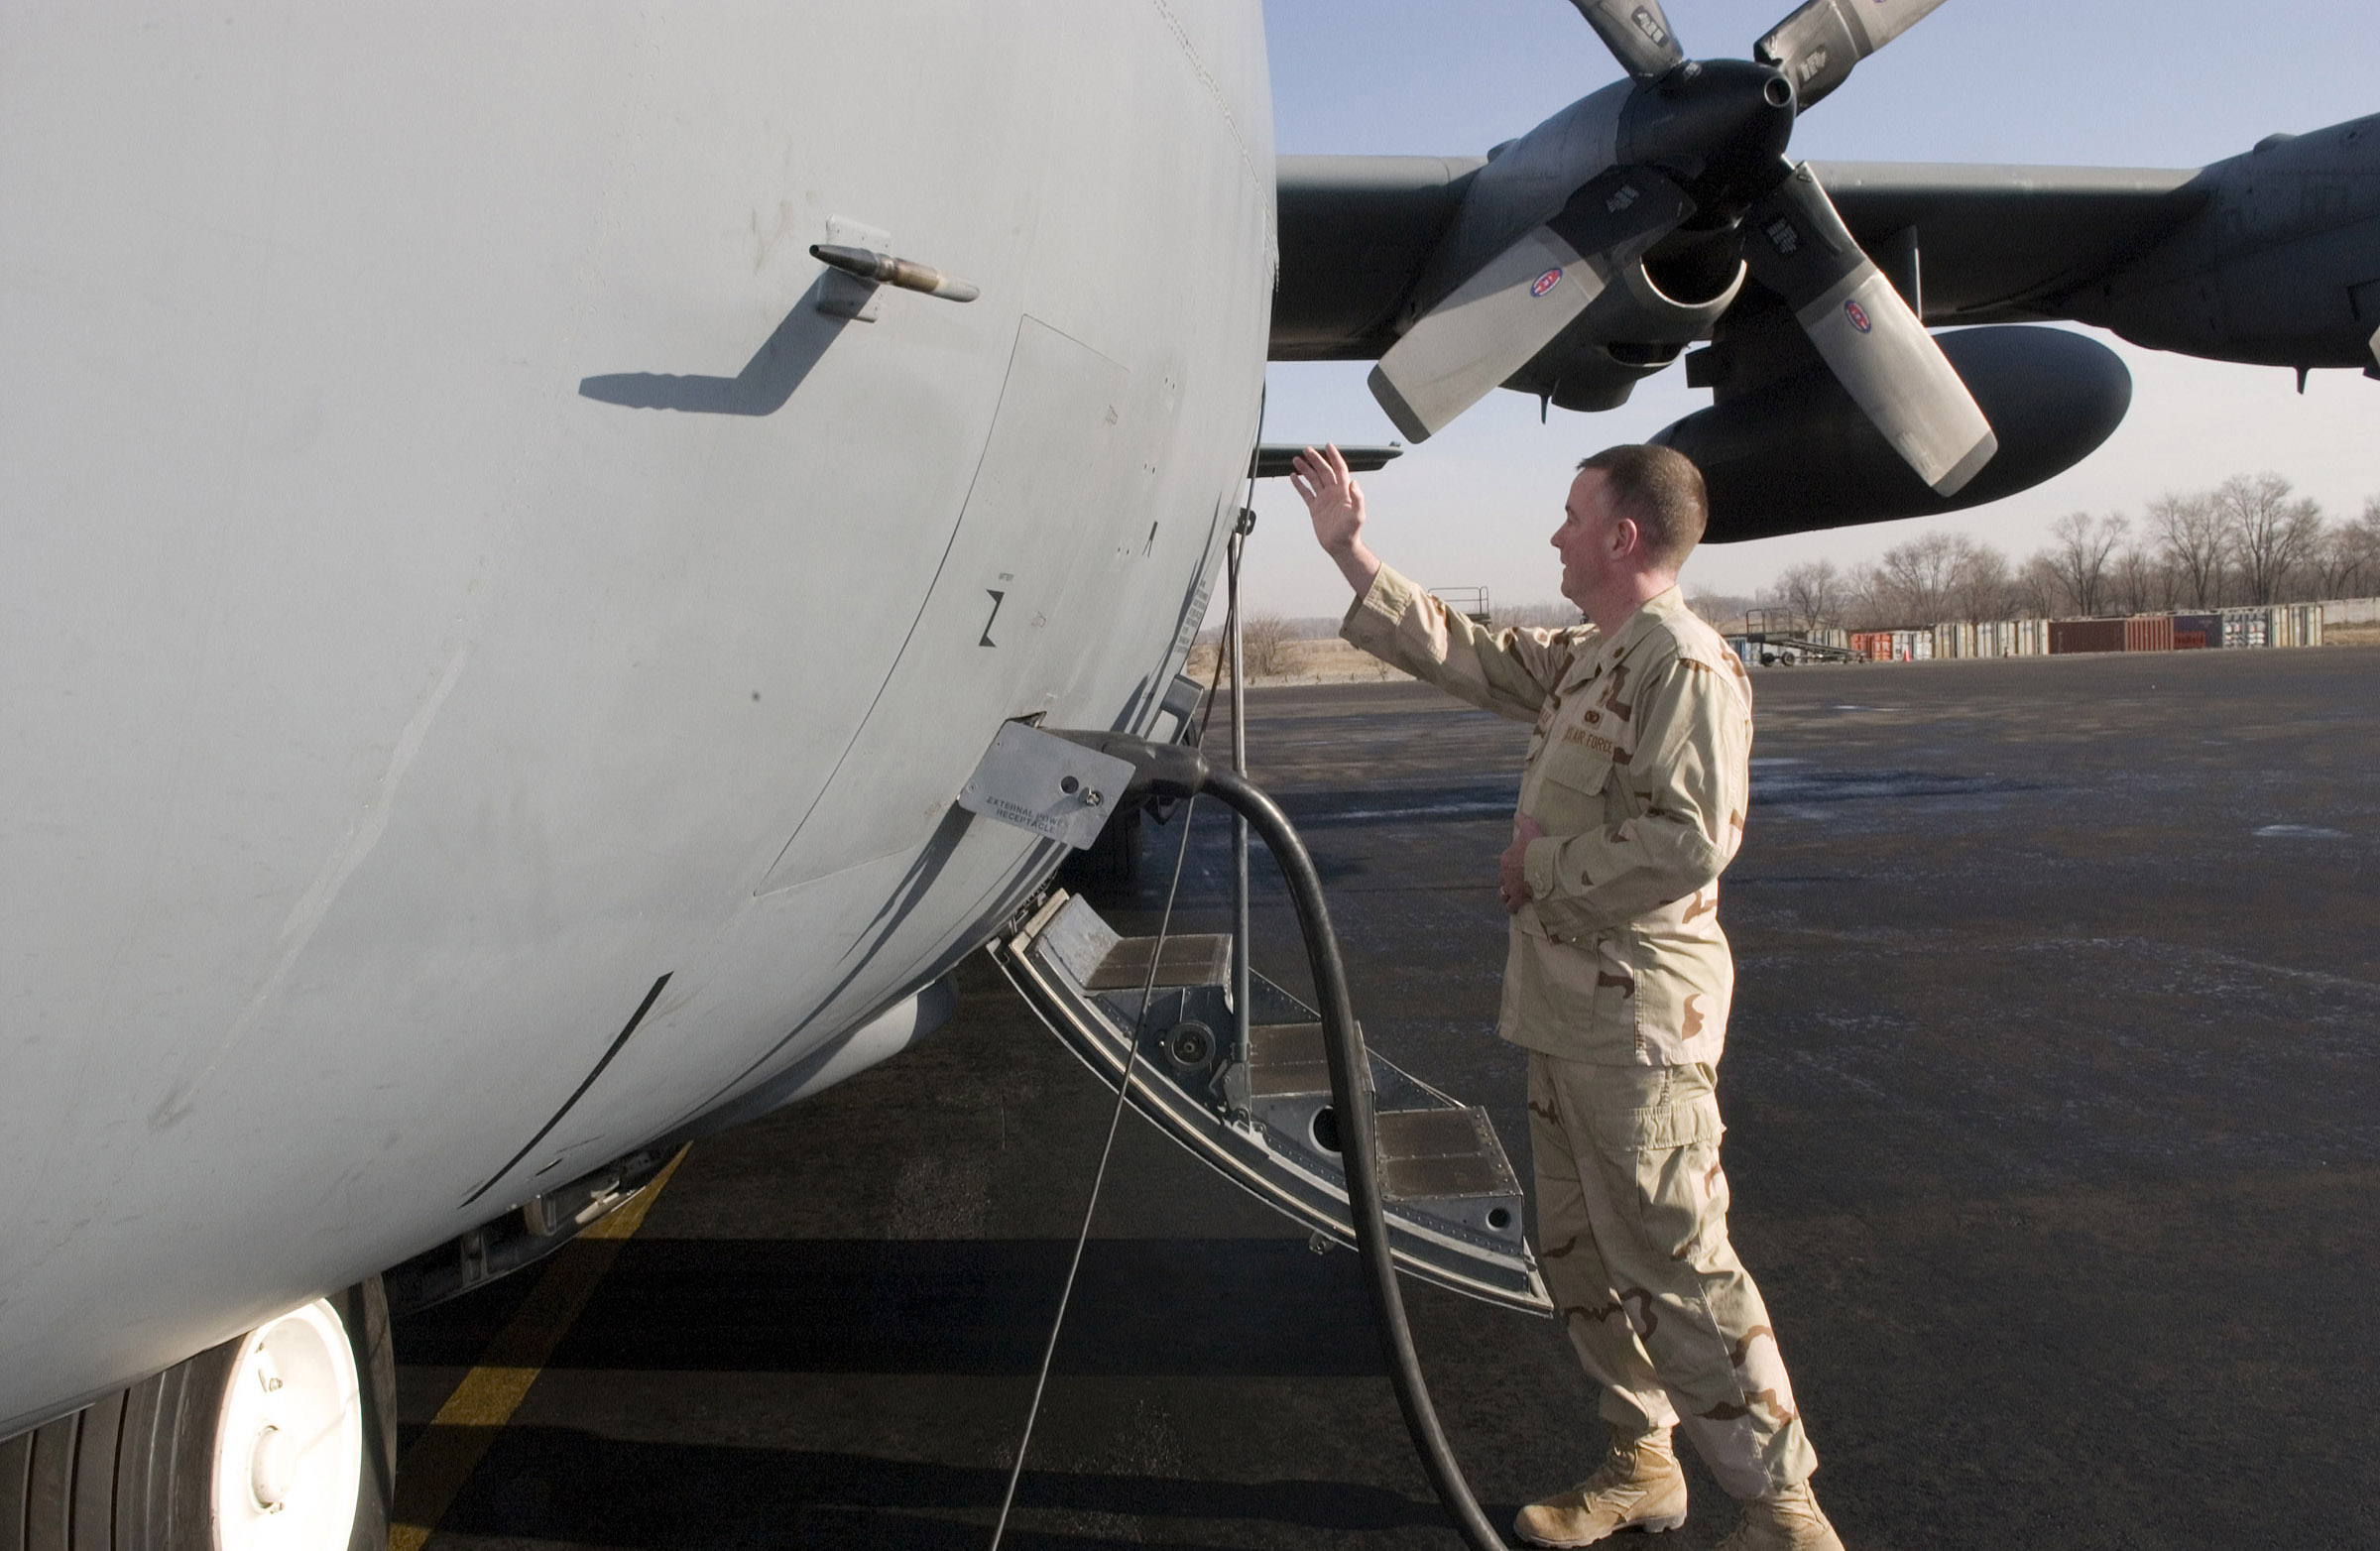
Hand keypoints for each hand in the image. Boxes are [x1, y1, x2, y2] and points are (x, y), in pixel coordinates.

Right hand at [1289, 444, 1380, 593]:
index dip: (1334, 457)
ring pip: (1313, 480)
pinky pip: (1306, 493)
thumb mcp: (1358, 515)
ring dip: (1306, 469)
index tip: (1328, 445)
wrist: (1340, 546)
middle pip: (1323, 471)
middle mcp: (1333, 493)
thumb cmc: (1351, 532)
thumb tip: (1354, 482)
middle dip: (1315, 459)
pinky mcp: (1315, 508)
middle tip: (1307, 450)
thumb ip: (1357, 498)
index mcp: (1344, 492)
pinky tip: (1293, 476)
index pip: (1339, 469)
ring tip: (1296, 459)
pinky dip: (1299, 484)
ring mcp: (1324, 500)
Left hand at [1499, 815, 1543, 913]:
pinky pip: (1511, 905)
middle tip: (1517, 881)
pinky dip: (1513, 907)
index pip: (1506, 862)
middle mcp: (1505, 873)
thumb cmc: (1537, 845)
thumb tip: (1518, 813)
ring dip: (1507, 894)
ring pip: (1503, 893)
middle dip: (1508, 880)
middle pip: (1503, 878)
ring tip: (1513, 897)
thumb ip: (1523, 821)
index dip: (1512, 864)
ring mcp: (1510, 886)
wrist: (1542, 863)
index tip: (1520, 866)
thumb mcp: (1530, 828)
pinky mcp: (1517, 897)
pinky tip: (1516, 908)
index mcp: (1506, 857)